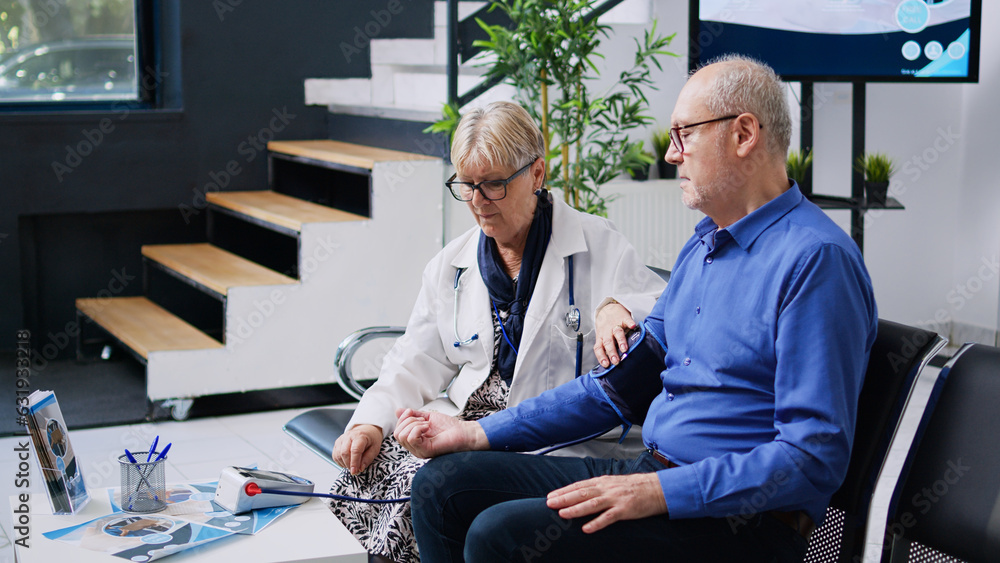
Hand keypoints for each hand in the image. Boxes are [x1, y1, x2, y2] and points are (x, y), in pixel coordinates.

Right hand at [332, 424, 382, 474]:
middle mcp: (349, 436)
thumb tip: (360, 468)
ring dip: (344, 464)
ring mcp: (341, 439)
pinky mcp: (337, 442)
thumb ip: (368, 459)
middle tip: (355, 471)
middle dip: (349, 465)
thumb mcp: (375, 449)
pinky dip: (340, 462)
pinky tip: (346, 463)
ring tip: (352, 466)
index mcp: (360, 436)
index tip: (354, 471)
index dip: (354, 462)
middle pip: (344, 453)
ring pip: (338, 454)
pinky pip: (335, 455)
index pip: (355, 450)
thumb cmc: (371, 440)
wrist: (366, 430)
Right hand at [393, 408, 488, 457]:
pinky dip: (418, 428)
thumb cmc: (449, 426)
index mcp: (414, 441)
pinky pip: (412, 439)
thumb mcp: (427, 417)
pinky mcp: (425, 451)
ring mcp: (419, 451)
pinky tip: (428, 427)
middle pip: (397, 434)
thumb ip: (413, 415)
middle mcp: (415, 448)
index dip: (403, 418)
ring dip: (414, 424)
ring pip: (402, 436)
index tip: (414, 412)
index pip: (397, 432)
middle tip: (423, 420)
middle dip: (408, 421)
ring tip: (427, 424)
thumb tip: (397, 411)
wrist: (463, 431)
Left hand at [546, 473, 666, 532]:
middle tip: (549, 503)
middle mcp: (607, 488)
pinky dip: (597, 523)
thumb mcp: (613, 482)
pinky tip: (586, 528)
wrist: (657, 488)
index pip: (579, 485)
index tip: (551, 496)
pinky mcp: (625, 510)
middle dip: (564, 498)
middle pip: (582, 493)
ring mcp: (616, 499)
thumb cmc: (635, 486)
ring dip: (576, 509)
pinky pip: (609, 517)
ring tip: (562, 514)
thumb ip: (598, 487)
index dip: (564, 491)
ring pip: (592, 504)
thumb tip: (581, 492)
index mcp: (603, 482)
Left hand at [594, 302, 635, 366]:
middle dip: (612, 352)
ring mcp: (615, 324)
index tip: (606, 365)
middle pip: (608, 342)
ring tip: (624, 349)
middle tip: (616, 361)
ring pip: (617, 332)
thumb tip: (611, 364)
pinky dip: (630, 323)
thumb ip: (606, 348)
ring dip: (620, 341)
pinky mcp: (623, 318)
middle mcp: (607, 332)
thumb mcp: (603, 337)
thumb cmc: (606, 327)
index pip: (599, 348)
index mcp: (601, 337)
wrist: (608, 309)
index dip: (601, 357)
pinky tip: (633, 326)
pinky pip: (627, 320)